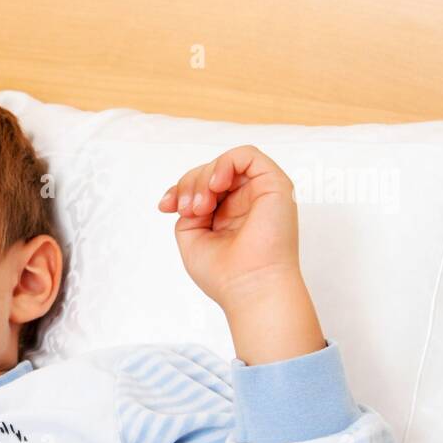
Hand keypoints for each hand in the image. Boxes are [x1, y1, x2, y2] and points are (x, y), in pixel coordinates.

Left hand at [157, 144, 300, 310]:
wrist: (249, 287)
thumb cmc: (225, 274)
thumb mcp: (191, 236)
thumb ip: (188, 209)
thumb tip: (189, 194)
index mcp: (228, 214)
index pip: (202, 186)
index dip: (180, 189)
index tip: (166, 207)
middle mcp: (246, 201)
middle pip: (210, 172)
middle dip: (189, 184)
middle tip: (187, 210)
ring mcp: (260, 192)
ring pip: (225, 163)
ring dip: (204, 178)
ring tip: (201, 206)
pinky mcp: (275, 184)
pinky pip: (248, 155)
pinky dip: (225, 164)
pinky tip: (216, 186)